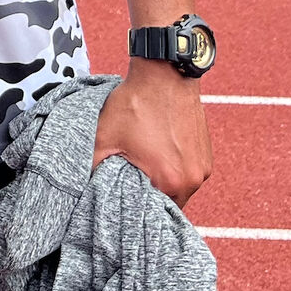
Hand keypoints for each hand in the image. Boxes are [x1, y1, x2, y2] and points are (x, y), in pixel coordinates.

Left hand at [93, 59, 212, 206]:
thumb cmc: (134, 104)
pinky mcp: (206, 154)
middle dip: (149, 199)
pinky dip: (173, 170)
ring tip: (143, 166)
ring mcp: (203, 167)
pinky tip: (157, 154)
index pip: (153, 215)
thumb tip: (84, 188)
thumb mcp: (103, 137)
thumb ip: (92, 168)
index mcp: (170, 181)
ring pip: (179, 189)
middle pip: (168, 204)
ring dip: (162, 183)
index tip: (123, 205)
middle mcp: (193, 179)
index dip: (136, 212)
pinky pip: (188, 173)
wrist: (164, 74)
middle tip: (130, 184)